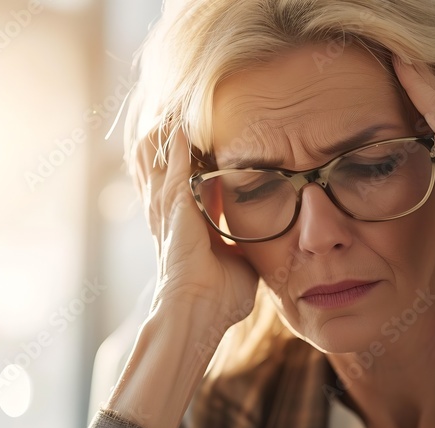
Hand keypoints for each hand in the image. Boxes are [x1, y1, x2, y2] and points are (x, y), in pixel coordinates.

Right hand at [136, 125, 258, 324]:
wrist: (197, 313)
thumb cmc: (218, 300)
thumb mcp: (239, 264)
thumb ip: (248, 246)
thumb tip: (276, 245)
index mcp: (185, 225)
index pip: (182, 182)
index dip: (187, 160)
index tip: (197, 137)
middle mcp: (169, 213)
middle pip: (160, 164)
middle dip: (165, 139)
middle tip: (172, 110)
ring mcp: (167, 209)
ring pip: (159, 160)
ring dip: (166, 135)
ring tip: (171, 107)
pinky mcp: (174, 206)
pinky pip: (175, 165)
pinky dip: (178, 143)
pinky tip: (181, 122)